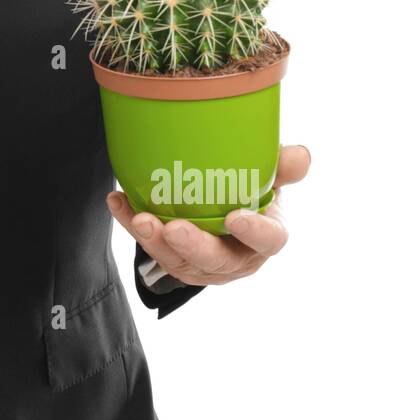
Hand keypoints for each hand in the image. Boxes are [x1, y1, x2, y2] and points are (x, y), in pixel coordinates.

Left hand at [107, 143, 311, 285]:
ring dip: (155, 241)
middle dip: (194, 246)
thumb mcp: (269, 176)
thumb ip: (282, 166)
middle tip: (174, 227)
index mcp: (266, 237)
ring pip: (179, 261)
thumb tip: (300, 154)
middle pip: (217, 260)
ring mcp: (203, 265)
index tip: (235, 216)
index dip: (255, 232)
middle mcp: (236, 258)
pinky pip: (151, 248)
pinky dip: (132, 224)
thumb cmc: (251, 192)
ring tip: (140, 218)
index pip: (269, 241)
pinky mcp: (175, 262)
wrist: (225, 207)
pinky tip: (118, 202)